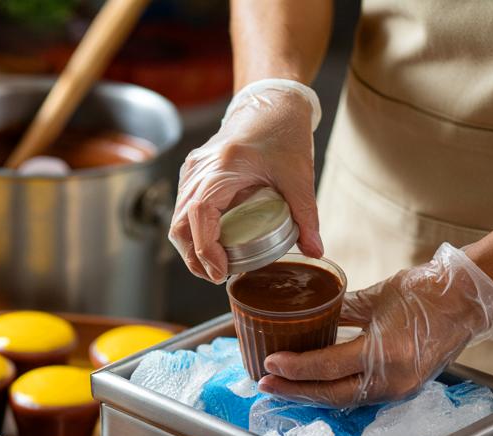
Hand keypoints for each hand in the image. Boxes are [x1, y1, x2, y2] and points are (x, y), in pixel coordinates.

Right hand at [169, 83, 322, 282]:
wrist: (271, 101)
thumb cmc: (283, 132)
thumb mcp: (300, 176)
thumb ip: (307, 216)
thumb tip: (315, 251)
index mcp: (223, 166)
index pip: (199, 215)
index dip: (205, 249)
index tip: (220, 272)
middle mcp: (200, 168)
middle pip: (179, 225)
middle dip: (194, 258)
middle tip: (217, 277)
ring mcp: (192, 170)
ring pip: (177, 220)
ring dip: (192, 248)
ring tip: (216, 266)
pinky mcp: (193, 174)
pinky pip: (183, 209)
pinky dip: (193, 232)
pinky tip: (213, 245)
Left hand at [258, 244, 492, 406]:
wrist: (469, 301)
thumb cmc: (428, 292)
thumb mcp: (376, 297)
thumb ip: (341, 312)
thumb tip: (310, 316)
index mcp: (385, 354)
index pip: (328, 367)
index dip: (295, 368)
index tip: (270, 363)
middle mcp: (392, 379)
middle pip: (331, 393)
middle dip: (295, 391)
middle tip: (266, 383)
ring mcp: (399, 388)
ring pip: (344, 398)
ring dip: (312, 393)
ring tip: (283, 386)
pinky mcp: (403, 388)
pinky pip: (360, 394)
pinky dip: (334, 390)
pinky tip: (314, 384)